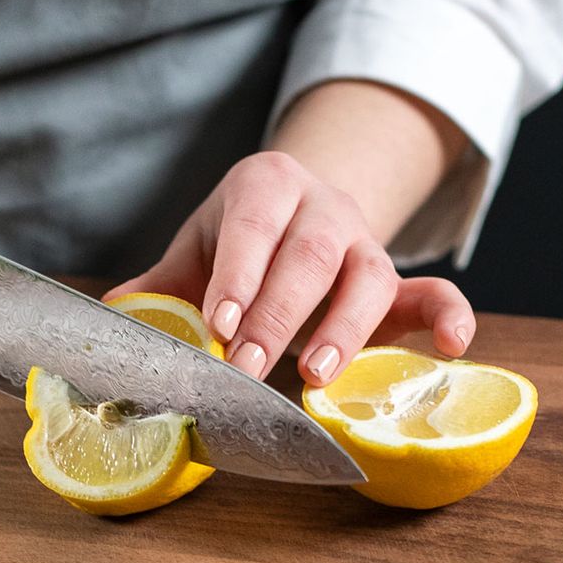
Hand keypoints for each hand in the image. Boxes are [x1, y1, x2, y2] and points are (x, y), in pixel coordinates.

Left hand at [107, 152, 473, 385]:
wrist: (300, 214)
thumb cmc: (240, 243)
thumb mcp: (199, 250)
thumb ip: (161, 283)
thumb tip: (110, 314)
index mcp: (265, 186)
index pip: (255, 224)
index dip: (240, 273)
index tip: (220, 323)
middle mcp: (324, 206)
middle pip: (310, 255)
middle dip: (278, 316)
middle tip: (248, 368)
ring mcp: (367, 244)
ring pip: (369, 276)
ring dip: (344, 330)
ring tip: (315, 376)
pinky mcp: (400, 283)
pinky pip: (435, 292)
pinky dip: (449, 316)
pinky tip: (452, 347)